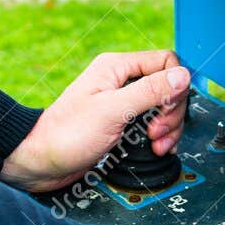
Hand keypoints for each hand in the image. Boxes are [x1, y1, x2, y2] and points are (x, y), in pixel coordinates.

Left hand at [1, 50, 189, 194]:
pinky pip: (153, 123)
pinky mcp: (123, 123)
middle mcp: (122, 81)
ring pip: (164, 107)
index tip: (166, 111)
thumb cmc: (66, 135)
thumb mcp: (113, 110)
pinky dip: (159, 136)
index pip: (166, 62)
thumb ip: (150, 91)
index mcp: (117, 67)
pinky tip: (154, 147)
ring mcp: (123, 103)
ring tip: (156, 144)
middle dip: (171, 113)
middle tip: (156, 132)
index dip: (174, 87)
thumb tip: (183, 76)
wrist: (41, 162)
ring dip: (167, 128)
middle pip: (169, 87)